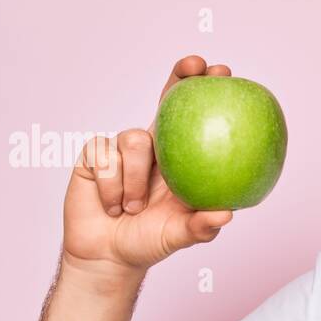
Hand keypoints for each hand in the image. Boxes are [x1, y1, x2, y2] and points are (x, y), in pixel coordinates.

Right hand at [61, 55, 236, 278]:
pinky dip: (110, 188)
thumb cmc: (148, 241)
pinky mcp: (92, 155)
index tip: (222, 71)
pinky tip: (112, 207)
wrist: (106, 255)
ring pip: (134, 141)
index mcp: (180, 159)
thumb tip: (227, 214)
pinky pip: (104, 159)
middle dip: (181, 76)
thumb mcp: (179, 235)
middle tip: (195, 65)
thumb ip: (201, 226)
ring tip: (133, 209)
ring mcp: (121, 148)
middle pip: (167, 100)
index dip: (206, 92)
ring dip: (134, 181)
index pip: (194, 118)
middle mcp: (153, 147)